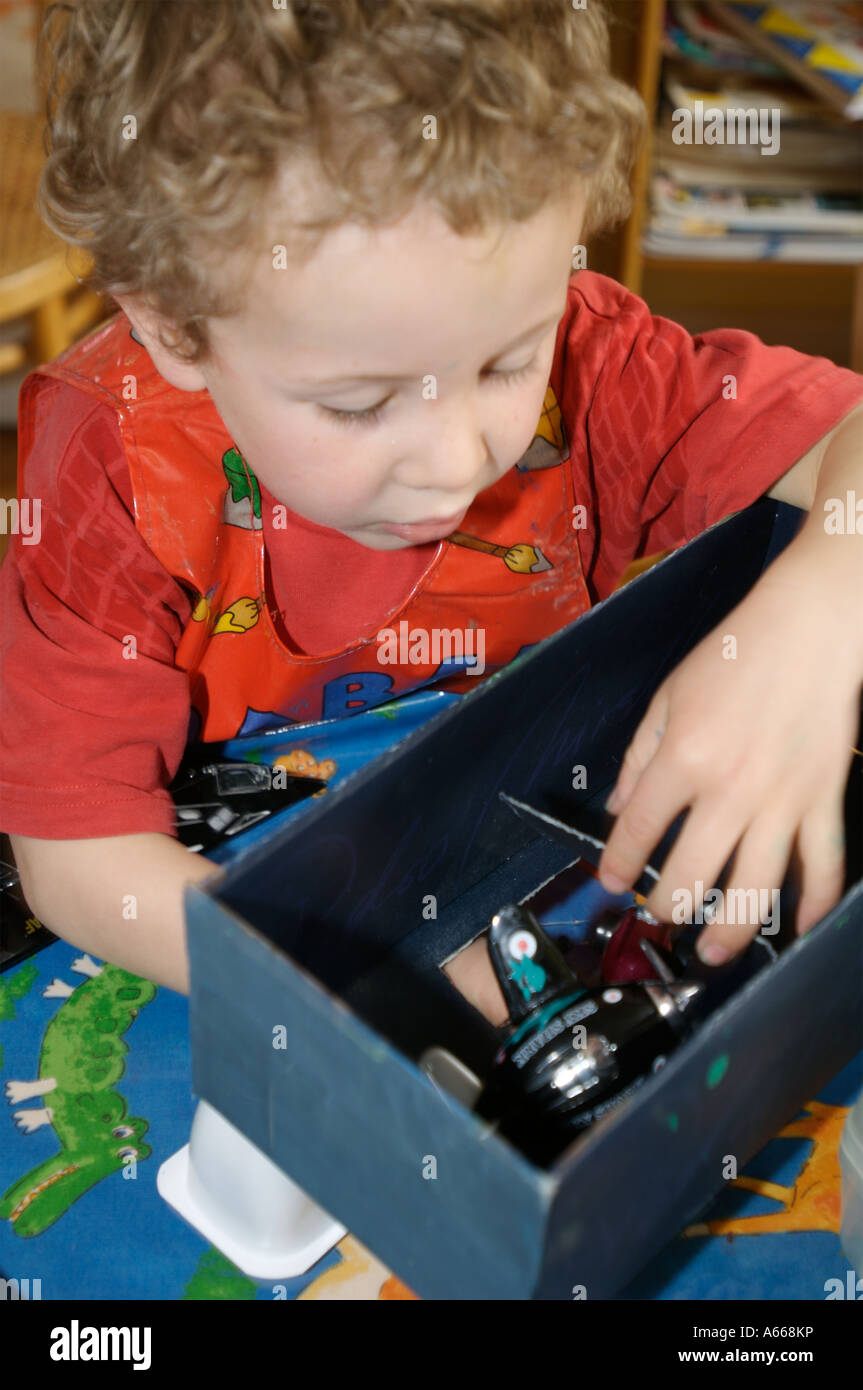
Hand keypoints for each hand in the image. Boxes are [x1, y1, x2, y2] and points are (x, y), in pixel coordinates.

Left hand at [597, 557, 860, 963]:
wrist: (810, 630)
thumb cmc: (734, 656)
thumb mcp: (668, 698)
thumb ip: (638, 757)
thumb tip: (616, 810)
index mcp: (682, 759)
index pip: (637, 831)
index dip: (619, 866)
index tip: (613, 884)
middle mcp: (728, 790)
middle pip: (691, 875)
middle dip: (669, 909)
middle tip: (662, 918)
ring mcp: (781, 801)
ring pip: (755, 890)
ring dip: (730, 931)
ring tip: (712, 953)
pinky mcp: (823, 800)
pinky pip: (822, 865)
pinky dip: (813, 906)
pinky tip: (797, 932)